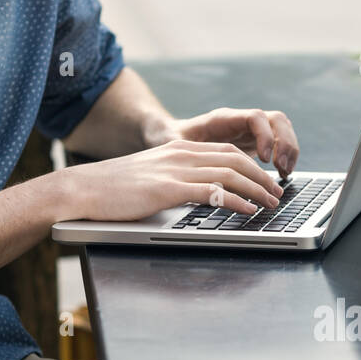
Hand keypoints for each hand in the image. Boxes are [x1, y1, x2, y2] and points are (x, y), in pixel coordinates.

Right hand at [63, 139, 284, 221]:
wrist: (82, 189)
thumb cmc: (114, 189)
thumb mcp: (152, 176)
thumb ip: (177, 178)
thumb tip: (200, 192)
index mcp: (179, 149)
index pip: (227, 151)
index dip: (253, 165)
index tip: (267, 180)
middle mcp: (181, 154)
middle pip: (235, 160)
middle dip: (262, 177)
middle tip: (278, 193)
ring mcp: (175, 171)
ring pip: (230, 174)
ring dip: (257, 190)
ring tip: (272, 204)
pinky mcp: (168, 190)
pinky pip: (213, 192)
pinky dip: (237, 201)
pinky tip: (249, 210)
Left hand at [174, 107, 299, 177]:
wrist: (175, 136)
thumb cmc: (173, 139)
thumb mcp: (171, 141)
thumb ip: (177, 143)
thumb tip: (180, 149)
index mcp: (224, 119)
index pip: (255, 118)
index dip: (265, 136)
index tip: (264, 159)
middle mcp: (242, 121)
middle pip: (277, 120)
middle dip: (285, 144)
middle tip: (281, 168)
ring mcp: (252, 131)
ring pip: (283, 130)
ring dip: (290, 151)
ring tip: (285, 174)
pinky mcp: (257, 142)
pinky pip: (281, 143)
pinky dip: (287, 157)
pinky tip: (283, 174)